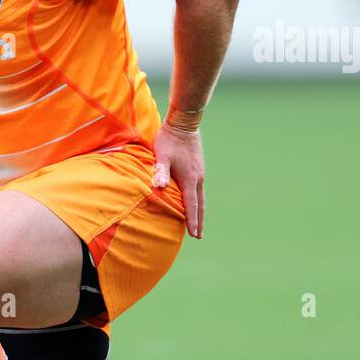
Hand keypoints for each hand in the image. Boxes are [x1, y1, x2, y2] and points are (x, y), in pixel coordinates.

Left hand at [151, 122, 205, 238]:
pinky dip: (198, 200)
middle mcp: (198, 178)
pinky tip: (194, 202)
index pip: (192, 205)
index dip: (193, 221)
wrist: (184, 124)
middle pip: (200, 204)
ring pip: (201, 197)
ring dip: (199, 211)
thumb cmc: (169, 140)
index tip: (195, 235)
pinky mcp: (198, 168)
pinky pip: (199, 189)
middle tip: (198, 235)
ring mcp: (200, 173)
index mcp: (190, 179)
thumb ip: (160, 171)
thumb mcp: (162, 155)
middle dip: (199, 220)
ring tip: (198, 223)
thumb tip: (159, 187)